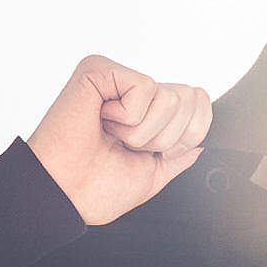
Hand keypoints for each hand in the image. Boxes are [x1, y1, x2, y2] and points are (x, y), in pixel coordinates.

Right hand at [26, 55, 210, 225]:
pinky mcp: (101, 70)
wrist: (65, 195)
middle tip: (125, 145)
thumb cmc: (95, 188)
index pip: (198, 104)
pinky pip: (145, 88)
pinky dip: (127, 117)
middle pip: (190, 99)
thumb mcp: (152, 174)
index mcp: (145, 114)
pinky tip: (101, 120)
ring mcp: (117, 79)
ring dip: (142, 132)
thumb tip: (201, 142)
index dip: (188, 135)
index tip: (150, 152)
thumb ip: (179, 155)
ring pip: (171, 98)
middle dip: (164, 137)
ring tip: (110, 135)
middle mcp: (133, 92)